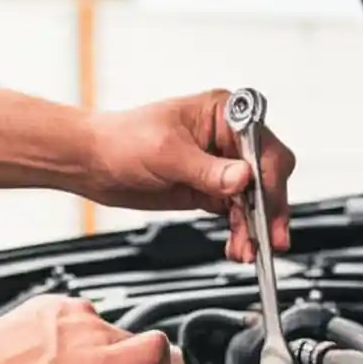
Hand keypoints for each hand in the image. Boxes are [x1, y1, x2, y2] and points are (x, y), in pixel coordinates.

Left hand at [85, 89, 295, 261]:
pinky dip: (241, 230)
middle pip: (267, 174)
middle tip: (268, 238)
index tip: (265, 206)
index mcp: (223, 113)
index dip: (268, 179)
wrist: (93, 163)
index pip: (261, 146)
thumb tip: (243, 178)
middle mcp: (227, 138)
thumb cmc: (121, 141)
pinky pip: (237, 213)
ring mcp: (220, 165)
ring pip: (254, 198)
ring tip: (247, 250)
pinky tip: (238, 245)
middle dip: (268, 207)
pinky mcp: (210, 190)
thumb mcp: (166, 153)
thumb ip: (207, 169)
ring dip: (254, 226)